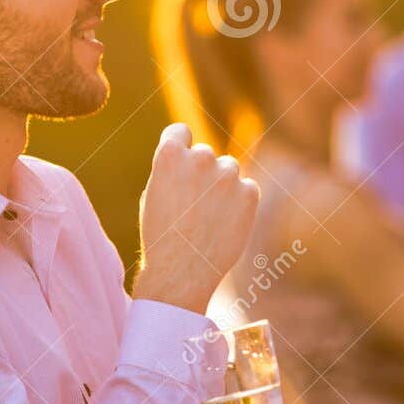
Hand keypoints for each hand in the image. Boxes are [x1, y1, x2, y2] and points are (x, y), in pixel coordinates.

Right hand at [132, 124, 259, 315]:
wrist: (182, 272)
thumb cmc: (161, 236)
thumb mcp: (153, 194)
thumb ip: (172, 171)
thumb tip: (190, 157)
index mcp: (170, 154)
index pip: (180, 132)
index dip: (180, 146)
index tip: (182, 160)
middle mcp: (200, 157)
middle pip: (205, 155)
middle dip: (202, 173)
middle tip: (193, 205)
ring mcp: (227, 174)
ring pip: (228, 170)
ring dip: (222, 187)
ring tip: (208, 218)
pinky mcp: (249, 192)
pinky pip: (247, 189)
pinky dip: (240, 204)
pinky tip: (224, 225)